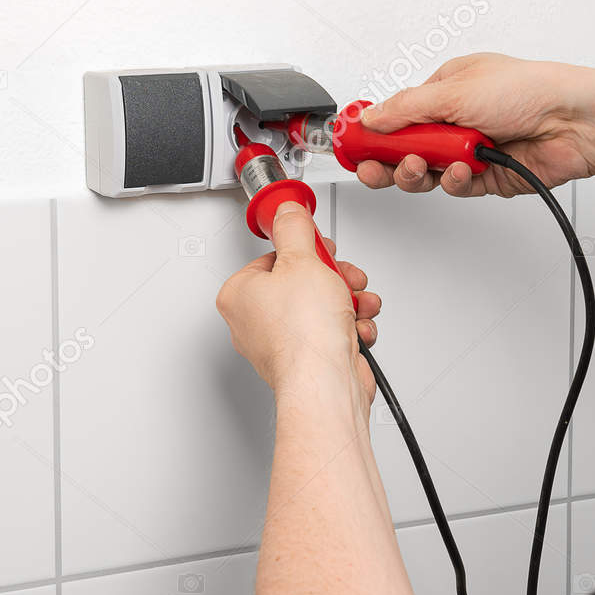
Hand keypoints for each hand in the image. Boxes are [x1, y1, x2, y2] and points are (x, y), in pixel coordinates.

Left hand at [216, 203, 382, 404]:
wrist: (325, 381)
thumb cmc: (303, 332)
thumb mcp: (302, 259)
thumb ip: (295, 229)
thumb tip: (287, 212)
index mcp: (238, 295)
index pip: (273, 258)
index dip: (303, 250)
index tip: (320, 248)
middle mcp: (253, 322)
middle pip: (300, 282)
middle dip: (332, 277)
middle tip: (341, 276)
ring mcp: (280, 344)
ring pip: (320, 307)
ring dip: (347, 300)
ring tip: (356, 302)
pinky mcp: (307, 361)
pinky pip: (330, 332)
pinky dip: (349, 326)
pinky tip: (355, 326)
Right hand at [357, 53, 594, 196]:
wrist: (573, 121)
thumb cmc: (527, 90)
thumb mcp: (453, 91)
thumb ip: (405, 110)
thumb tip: (371, 118)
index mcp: (444, 91)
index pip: (395, 115)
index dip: (372, 132)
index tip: (350, 145)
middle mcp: (455, 120)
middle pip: (405, 148)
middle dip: (388, 159)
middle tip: (374, 166)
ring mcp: (469, 150)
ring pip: (427, 172)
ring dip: (419, 171)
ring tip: (420, 166)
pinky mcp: (486, 177)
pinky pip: (455, 186)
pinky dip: (454, 180)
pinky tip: (460, 170)